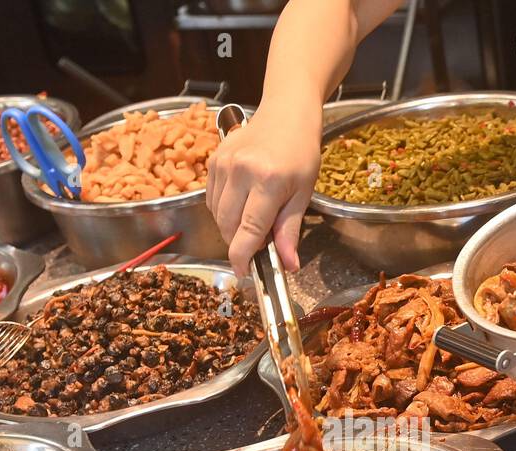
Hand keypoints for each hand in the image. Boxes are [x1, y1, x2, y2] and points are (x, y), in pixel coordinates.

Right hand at [206, 104, 321, 274]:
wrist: (286, 113)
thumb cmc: (300, 153)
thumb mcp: (303, 193)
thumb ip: (290, 231)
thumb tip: (288, 265)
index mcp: (268, 181)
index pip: (248, 230)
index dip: (242, 256)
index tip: (243, 272)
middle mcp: (241, 171)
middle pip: (228, 225)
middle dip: (239, 243)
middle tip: (259, 244)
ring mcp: (223, 164)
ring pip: (217, 215)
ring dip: (231, 227)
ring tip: (253, 219)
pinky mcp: (213, 161)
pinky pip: (211, 199)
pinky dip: (223, 210)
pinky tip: (241, 203)